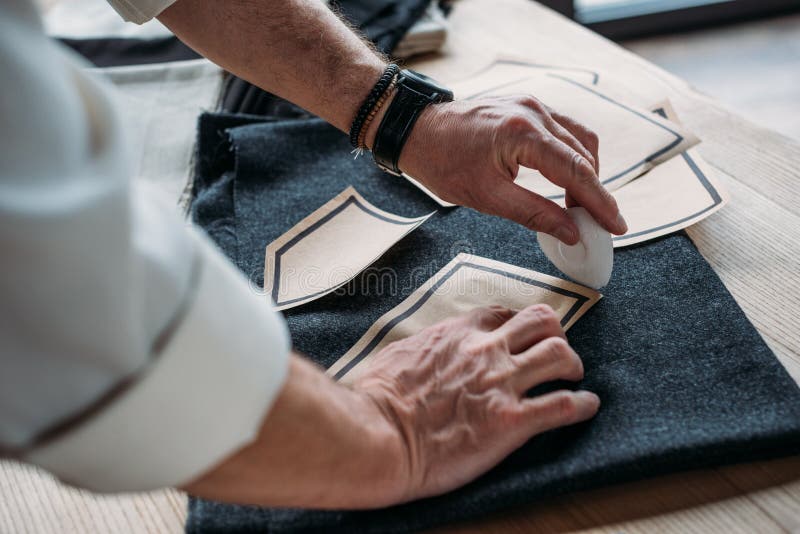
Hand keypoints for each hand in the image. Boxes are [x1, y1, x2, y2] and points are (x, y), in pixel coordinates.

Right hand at [351, 304, 599, 503]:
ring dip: (573, 365)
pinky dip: (582, 405)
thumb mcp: (399, 356)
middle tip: (557, 349)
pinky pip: (563, 406)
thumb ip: (424, 349)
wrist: (378, 435)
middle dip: (557, 332)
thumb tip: (422, 354)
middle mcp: (485, 351)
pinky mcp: (511, 422)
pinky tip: (588, 407)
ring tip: (575, 378)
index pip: (501, 314)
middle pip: (541, 322)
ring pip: (560, 355)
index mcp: (457, 334)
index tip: (522, 336)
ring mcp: (501, 384)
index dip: (518, 323)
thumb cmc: (378, 400)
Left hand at [396, 96, 627, 243]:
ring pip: (580, 140)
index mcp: (523, 134)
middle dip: (595, 191)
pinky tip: (567, 180)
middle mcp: (534, 112)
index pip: (576, 171)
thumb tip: (572, 232)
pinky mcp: (528, 106)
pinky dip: (572, 156)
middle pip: (584, 154)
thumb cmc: (443, 163)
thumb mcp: (487, 197)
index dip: (600, 201)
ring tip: (581, 207)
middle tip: (596, 224)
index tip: (616, 225)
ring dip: (586, 174)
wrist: (417, 130)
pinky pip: (564, 131)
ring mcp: (533, 105)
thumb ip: (535, 214)